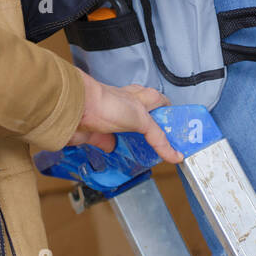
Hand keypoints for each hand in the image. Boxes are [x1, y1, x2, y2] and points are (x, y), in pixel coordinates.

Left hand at [68, 71, 182, 164]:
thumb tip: (175, 154)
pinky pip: (106, 144)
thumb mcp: (141, 118)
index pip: (158, 103)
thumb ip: (157, 136)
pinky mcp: (96, 134)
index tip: (179, 129)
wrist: (76, 108)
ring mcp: (109, 120)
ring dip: (132, 141)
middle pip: (141, 117)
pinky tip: (119, 157)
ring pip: (125, 131)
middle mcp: (124, 107)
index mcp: (138, 98)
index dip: (168, 113)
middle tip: (163, 144)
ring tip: (145, 154)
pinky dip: (113, 151)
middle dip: (151, 128)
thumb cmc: (107, 102)